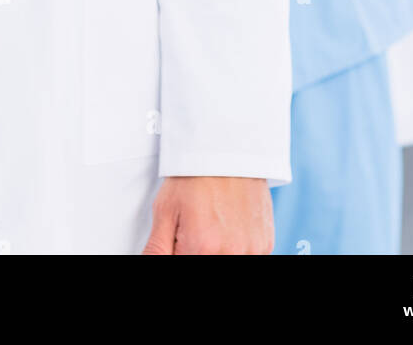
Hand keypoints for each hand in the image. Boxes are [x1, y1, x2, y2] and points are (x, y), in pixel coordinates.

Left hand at [142, 176, 273, 254]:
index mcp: (202, 248)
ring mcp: (252, 249)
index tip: (181, 238)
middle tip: (197, 226)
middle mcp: (230, 252)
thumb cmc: (195, 176)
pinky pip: (249, 255)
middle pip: (207, 259)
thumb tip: (147, 263)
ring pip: (227, 258)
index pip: (184, 263)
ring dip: (218, 249)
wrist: (228, 150)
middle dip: (197, 250)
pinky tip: (229, 225)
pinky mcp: (265, 244)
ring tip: (212, 225)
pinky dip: (237, 247)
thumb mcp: (165, 210)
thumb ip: (156, 249)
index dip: (180, 250)